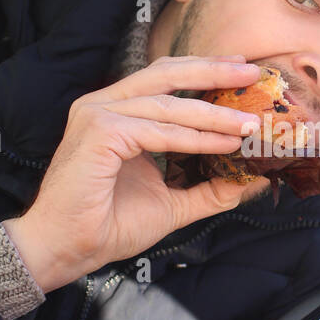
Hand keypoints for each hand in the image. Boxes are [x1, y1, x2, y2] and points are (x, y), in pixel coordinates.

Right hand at [2, 55, 265, 291]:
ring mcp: (98, 114)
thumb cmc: (108, 225)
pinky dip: (195, 137)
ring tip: (250, 123)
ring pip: (168, 105)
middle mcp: (103, 104)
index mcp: (116, 111)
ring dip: (214, 114)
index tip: (241, 70)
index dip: (203, 70)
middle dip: (213, 72)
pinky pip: (158, 131)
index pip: (164, 78)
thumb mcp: (172, 203)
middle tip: (252, 72)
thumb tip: (252, 181)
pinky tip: (225, 144)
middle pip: (166, 75)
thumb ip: (209, 189)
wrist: (67, 249)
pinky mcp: (99, 132)